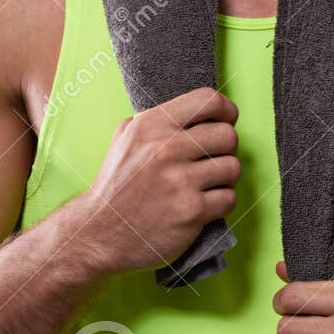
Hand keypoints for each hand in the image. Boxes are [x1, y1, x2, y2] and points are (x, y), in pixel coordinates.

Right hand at [82, 87, 239, 275]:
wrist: (100, 233)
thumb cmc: (116, 187)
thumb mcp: (124, 139)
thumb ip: (155, 121)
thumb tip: (193, 113)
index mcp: (151, 125)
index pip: (208, 100)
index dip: (226, 110)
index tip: (226, 121)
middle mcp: (166, 148)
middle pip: (228, 135)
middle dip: (226, 149)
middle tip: (214, 160)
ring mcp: (180, 180)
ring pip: (233, 168)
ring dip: (225, 179)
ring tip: (207, 185)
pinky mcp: (191, 210)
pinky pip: (229, 198)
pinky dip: (221, 204)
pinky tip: (203, 206)